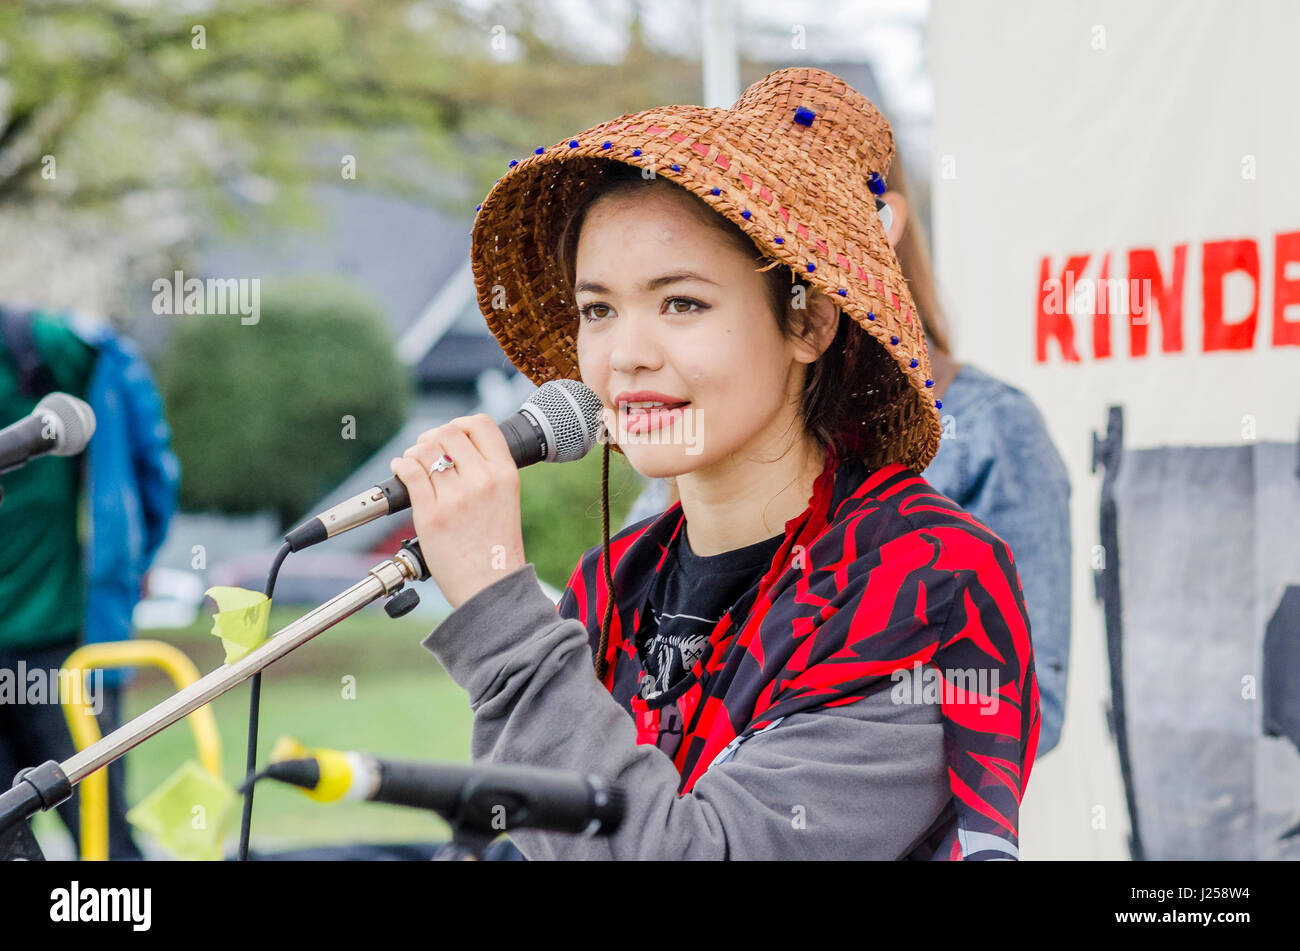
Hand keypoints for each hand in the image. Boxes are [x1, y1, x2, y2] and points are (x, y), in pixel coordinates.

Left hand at [388, 414, 525, 610]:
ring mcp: (456, 497)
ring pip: (425, 450)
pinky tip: (402, 470)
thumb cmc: (496, 547)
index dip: (461, 425)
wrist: (491, 586)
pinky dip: (401, 466)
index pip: (480, 425)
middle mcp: (482, 480)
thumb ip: (487, 471)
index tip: (452, 435)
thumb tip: (454, 446)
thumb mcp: (506, 499)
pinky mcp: (431, 514)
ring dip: (414, 452)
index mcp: (505, 474)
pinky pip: (409, 472)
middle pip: (448, 432)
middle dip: (433, 438)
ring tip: (414, 464)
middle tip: (428, 452)